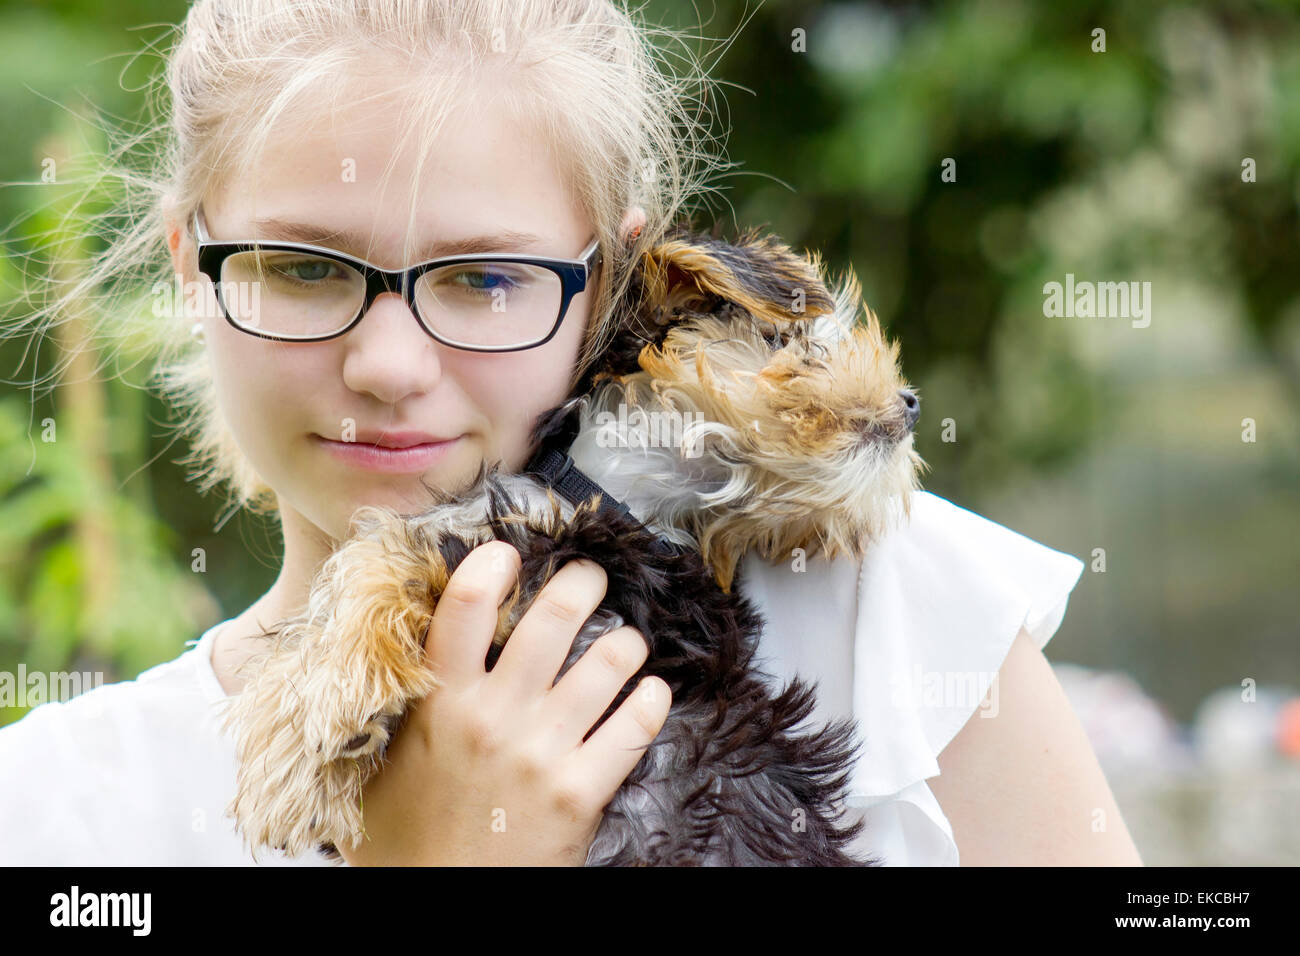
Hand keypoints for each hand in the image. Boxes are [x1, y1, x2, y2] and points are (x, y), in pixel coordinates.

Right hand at [337, 540, 671, 865]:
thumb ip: (401, 707)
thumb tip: (407, 651)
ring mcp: (542, 752)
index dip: (491, 566)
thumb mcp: (384, 763)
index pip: (464, 608)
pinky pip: (634, 728)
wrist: (440, 905)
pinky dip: (652, 702)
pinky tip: (652, 693)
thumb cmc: (406, 841)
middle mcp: (494, 716)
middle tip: (589, 580)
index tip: (509, 554)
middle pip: (553, 620)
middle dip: (582, 585)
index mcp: (440, 702)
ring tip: (627, 644)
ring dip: (626, 644)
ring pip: (607, 664)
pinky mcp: (580, 792)